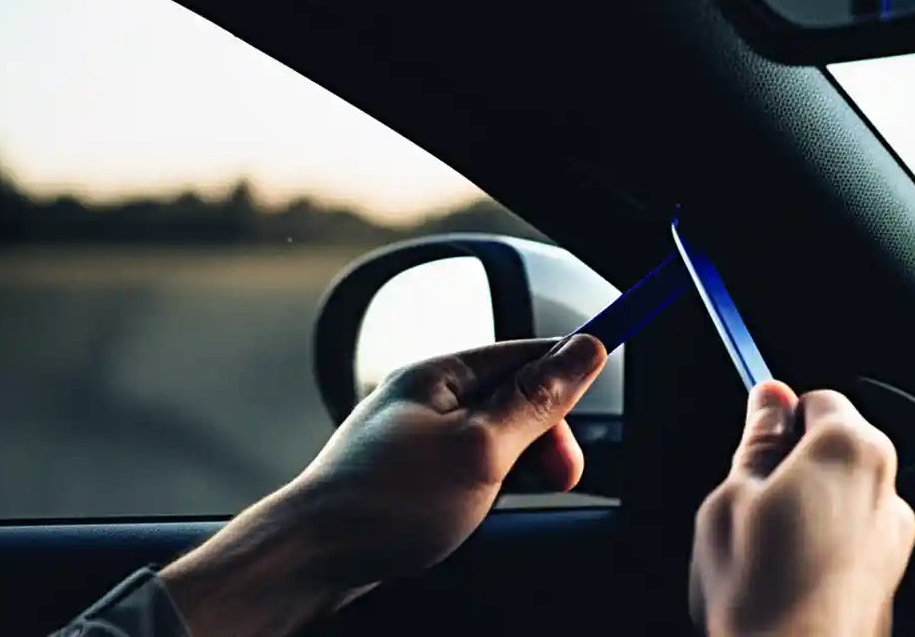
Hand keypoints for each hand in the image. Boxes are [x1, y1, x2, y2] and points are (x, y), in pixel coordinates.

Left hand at [160, 335, 606, 636]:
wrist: (307, 562)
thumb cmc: (385, 504)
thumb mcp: (480, 449)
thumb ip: (536, 401)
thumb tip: (583, 351)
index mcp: (437, 373)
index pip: (524, 353)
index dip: (568, 371)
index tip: (607, 379)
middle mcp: (424, 398)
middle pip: (513, 398)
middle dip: (545, 434)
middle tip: (558, 476)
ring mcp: (413, 439)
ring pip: (494, 439)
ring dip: (517, 465)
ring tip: (502, 497)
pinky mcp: (407, 477)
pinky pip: (469, 467)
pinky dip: (488, 486)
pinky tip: (479, 511)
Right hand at [690, 384, 914, 636]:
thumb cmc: (761, 595)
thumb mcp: (733, 499)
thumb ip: (757, 441)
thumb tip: (768, 399)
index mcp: (849, 451)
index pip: (816, 399)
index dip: (776, 419)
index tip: (752, 441)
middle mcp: (885, 487)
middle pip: (834, 447)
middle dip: (791, 465)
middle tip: (747, 503)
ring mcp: (893, 536)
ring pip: (839, 495)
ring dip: (805, 507)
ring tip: (761, 547)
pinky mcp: (887, 577)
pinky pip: (850, 536)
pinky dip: (821, 544)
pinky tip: (783, 576)